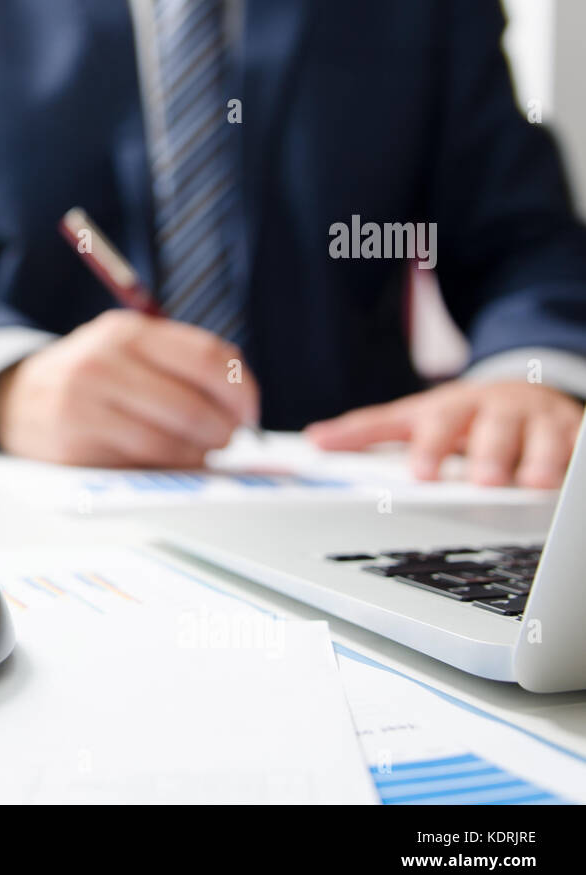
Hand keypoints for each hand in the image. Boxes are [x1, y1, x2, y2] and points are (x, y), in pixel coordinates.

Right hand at [0, 309, 259, 466]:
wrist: (13, 399)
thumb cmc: (89, 376)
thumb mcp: (125, 347)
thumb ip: (180, 362)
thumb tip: (243, 404)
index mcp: (125, 332)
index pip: (208, 359)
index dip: (242, 391)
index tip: (250, 412)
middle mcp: (102, 364)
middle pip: (193, 408)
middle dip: (223, 432)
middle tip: (227, 440)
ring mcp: (84, 407)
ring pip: (170, 445)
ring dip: (198, 457)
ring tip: (200, 454)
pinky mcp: (74, 447)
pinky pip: (141, 468)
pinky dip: (167, 472)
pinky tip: (169, 464)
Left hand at [305, 379, 583, 487]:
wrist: (520, 394)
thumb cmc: (457, 417)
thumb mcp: (413, 418)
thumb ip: (366, 432)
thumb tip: (315, 439)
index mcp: (451, 407)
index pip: (436, 424)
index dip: (428, 447)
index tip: (421, 472)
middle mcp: (495, 409)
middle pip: (492, 428)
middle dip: (487, 452)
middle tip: (482, 479)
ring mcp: (537, 419)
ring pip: (542, 435)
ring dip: (538, 457)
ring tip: (532, 481)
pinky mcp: (572, 430)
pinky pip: (579, 443)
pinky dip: (577, 455)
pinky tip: (574, 474)